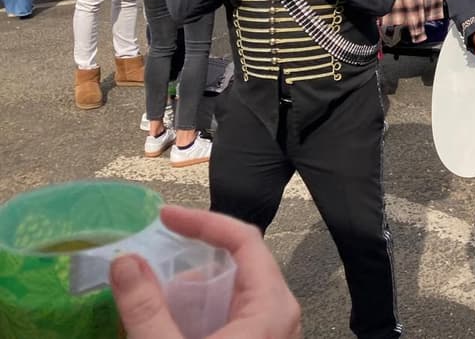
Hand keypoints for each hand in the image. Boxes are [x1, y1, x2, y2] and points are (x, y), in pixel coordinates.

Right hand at [110, 205, 300, 338]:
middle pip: (234, 268)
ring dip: (189, 301)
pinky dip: (198, 320)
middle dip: (187, 272)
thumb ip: (146, 307)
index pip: (244, 239)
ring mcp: (272, 333)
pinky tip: (170, 331)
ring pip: (228, 297)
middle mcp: (280, 314)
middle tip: (150, 283)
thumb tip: (125, 261)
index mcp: (272, 305)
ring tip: (156, 318)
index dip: (202, 221)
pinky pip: (230, 320)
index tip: (165, 216)